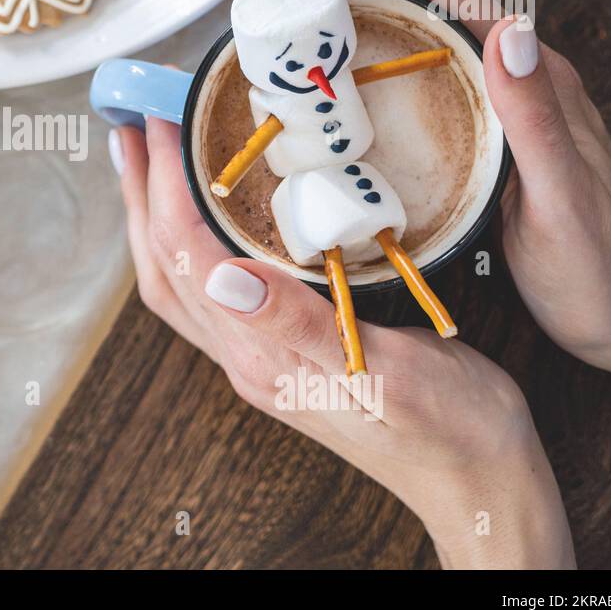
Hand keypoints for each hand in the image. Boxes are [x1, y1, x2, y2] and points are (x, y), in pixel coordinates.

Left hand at [113, 118, 575, 567]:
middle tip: (132, 132)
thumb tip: (222, 278)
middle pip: (166, 270)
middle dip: (141, 198)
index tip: (159, 127)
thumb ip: (298, 324)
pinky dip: (191, 246)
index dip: (166, 188)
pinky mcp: (280, 358)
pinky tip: (203, 223)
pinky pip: (210, 295)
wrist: (479, 482)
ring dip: (155, 222)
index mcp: (266, 357)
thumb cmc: (449, 430)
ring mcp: (260, 362)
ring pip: (180, 285)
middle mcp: (249, 360)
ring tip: (150, 165)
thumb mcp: (383, 370)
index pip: (189, 258)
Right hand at [278, 0, 610, 398]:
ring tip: (287, 24)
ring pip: (410, 38)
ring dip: (348, 19)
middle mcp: (507, 79)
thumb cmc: (600, 265)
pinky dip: (359, 71)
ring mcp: (488, 107)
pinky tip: (326, 90)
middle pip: (419, 0)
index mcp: (531, 75)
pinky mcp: (471, 139)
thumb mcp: (563, 195)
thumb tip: (510, 28)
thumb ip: (535, 115)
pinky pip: (408, 86)